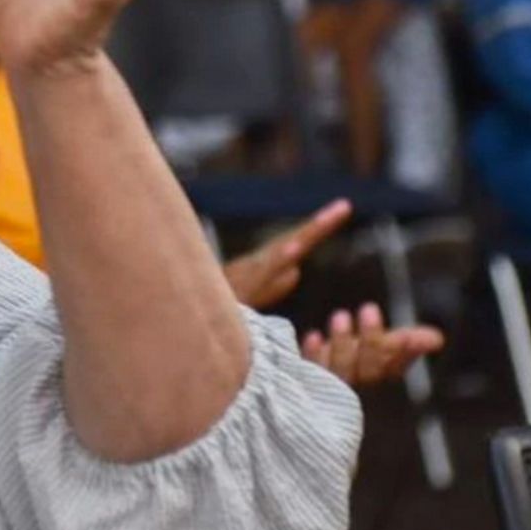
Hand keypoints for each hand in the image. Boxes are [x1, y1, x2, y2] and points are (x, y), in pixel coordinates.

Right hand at [223, 199, 350, 309]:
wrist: (185, 322)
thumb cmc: (217, 310)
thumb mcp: (251, 298)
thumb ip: (274, 285)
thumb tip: (297, 270)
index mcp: (263, 268)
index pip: (295, 244)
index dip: (317, 228)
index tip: (344, 208)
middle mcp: (254, 267)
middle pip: (290, 244)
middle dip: (317, 227)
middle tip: (345, 207)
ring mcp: (244, 278)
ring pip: (273, 259)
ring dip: (294, 245)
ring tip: (320, 228)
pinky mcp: (237, 292)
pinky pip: (257, 279)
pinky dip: (273, 267)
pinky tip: (292, 260)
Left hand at [300, 303, 445, 387]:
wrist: (303, 398)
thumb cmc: (348, 366)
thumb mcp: (377, 351)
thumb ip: (404, 343)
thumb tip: (438, 339)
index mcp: (375, 378)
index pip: (394, 368)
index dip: (403, 352)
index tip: (409, 334)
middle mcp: (354, 388)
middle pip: (368, 372)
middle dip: (372, 343)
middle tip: (369, 309)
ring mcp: (327, 390)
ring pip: (339, 372)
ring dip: (342, 345)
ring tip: (341, 316)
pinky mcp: (301, 387)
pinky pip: (307, 372)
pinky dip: (314, 355)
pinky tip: (315, 336)